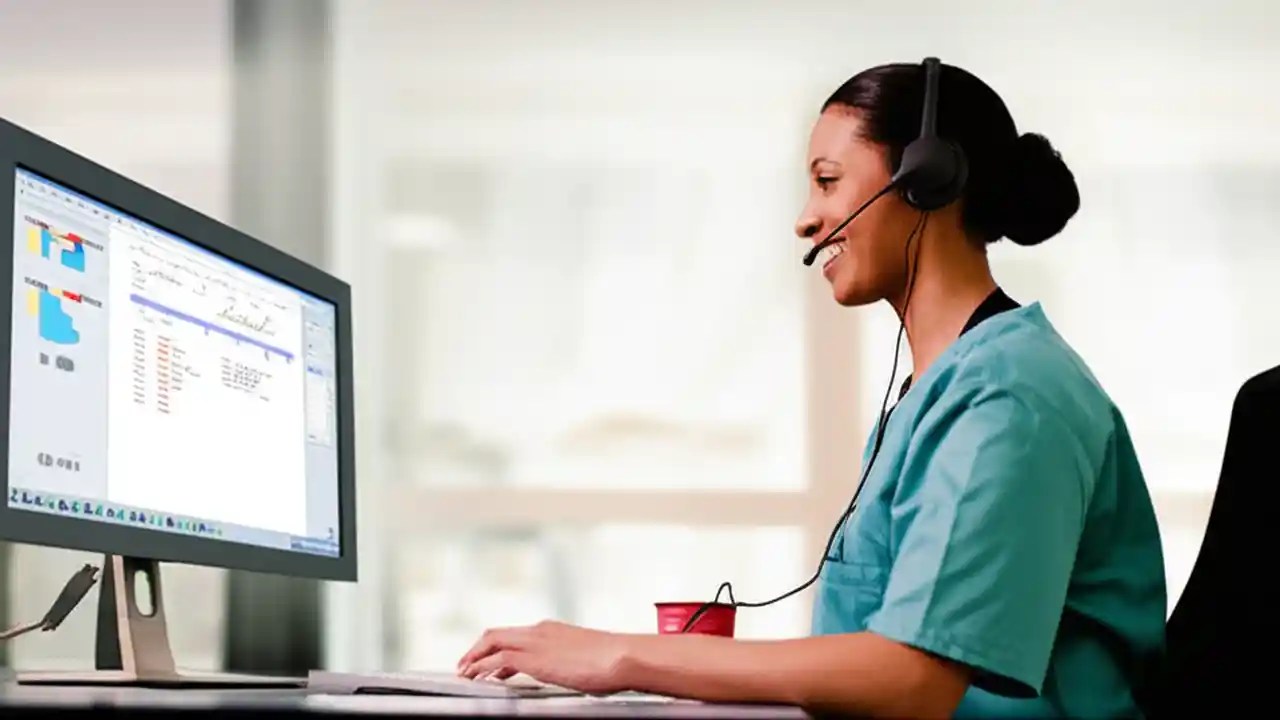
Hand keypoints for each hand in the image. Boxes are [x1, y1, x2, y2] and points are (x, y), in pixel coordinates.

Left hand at [456, 620, 633, 695]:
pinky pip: (497, 659)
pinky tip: (477, 678)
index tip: (486, 661)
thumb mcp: (585, 657)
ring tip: (464, 673)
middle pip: (496, 633)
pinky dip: (482, 667)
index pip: (514, 635)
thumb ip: (570, 662)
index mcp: (551, 630)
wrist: (622, 656)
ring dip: (474, 657)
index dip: (495, 647)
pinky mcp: (534, 659)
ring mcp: (535, 642)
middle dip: (476, 649)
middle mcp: (539, 631)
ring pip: (492, 642)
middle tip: (465, 665)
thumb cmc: (614, 660)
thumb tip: (574, 674)